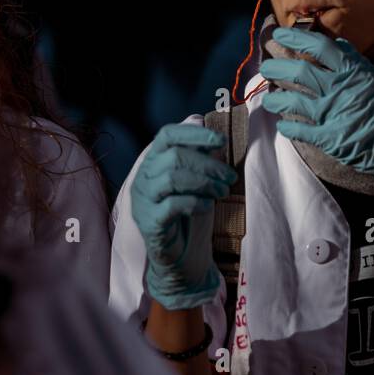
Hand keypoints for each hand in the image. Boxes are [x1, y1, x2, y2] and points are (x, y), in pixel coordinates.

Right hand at [131, 123, 235, 309]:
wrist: (181, 256)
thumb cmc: (189, 213)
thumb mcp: (196, 178)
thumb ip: (195, 152)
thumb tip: (198, 118)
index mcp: (153, 161)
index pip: (167, 134)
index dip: (194, 133)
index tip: (221, 140)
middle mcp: (143, 177)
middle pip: (175, 156)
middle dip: (209, 164)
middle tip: (230, 176)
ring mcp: (143, 200)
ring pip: (173, 177)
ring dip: (205, 181)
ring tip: (223, 191)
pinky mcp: (149, 222)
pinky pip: (172, 204)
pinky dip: (195, 202)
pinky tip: (208, 206)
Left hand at [259, 26, 373, 204]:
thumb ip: (359, 64)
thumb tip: (339, 47)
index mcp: (355, 72)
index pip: (321, 47)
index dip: (297, 38)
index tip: (282, 34)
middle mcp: (340, 90)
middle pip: (300, 71)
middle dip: (278, 66)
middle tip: (267, 65)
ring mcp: (332, 115)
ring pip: (293, 100)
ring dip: (276, 97)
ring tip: (268, 96)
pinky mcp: (329, 139)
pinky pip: (299, 130)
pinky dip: (287, 126)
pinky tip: (282, 124)